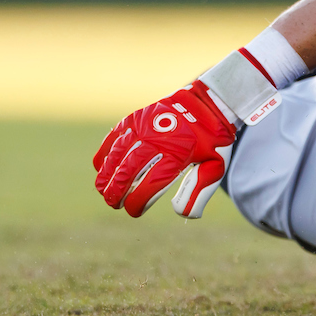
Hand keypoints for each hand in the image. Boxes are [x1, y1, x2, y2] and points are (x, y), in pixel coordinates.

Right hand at [93, 82, 236, 218]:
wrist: (207, 103)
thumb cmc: (211, 141)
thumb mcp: (215, 166)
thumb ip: (199, 191)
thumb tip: (180, 213)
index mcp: (178, 154)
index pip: (151, 183)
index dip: (137, 201)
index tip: (132, 211)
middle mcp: (156, 139)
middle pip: (129, 169)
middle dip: (116, 190)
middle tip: (113, 203)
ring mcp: (143, 126)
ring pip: (117, 153)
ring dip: (106, 174)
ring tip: (102, 190)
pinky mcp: (135, 117)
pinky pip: (113, 137)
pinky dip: (105, 152)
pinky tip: (100, 167)